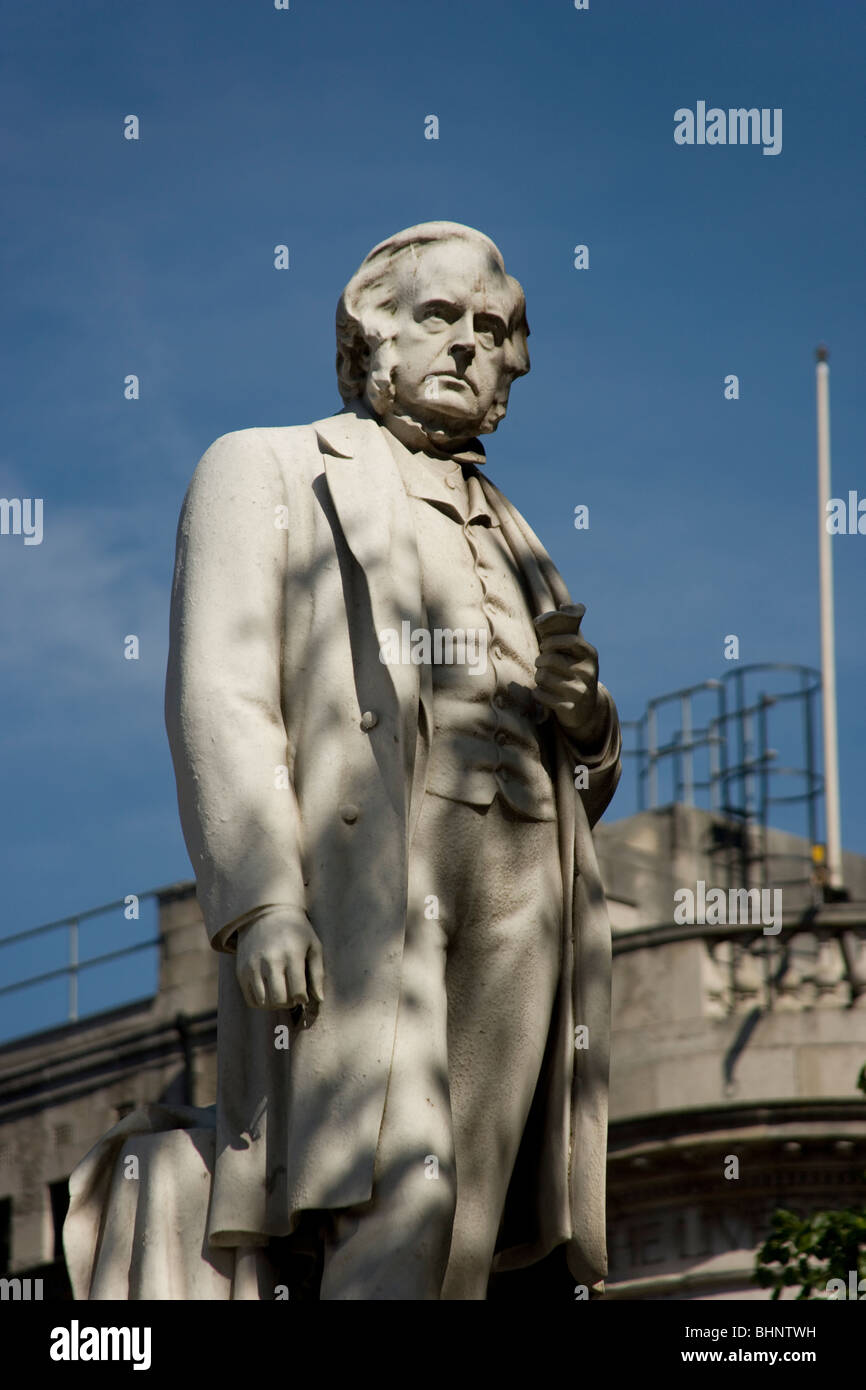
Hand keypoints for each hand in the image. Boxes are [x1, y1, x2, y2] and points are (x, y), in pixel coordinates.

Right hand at [235, 907, 324, 1011]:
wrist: (266, 914)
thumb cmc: (296, 932)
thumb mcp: (313, 946)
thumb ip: (318, 973)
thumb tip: (319, 999)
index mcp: (292, 955)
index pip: (298, 992)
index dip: (302, 998)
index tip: (303, 993)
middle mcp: (271, 961)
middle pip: (280, 1000)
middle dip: (289, 1003)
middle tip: (292, 994)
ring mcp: (253, 966)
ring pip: (264, 1002)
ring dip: (275, 1004)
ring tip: (280, 992)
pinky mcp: (241, 971)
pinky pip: (251, 1000)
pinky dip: (261, 1002)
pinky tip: (268, 991)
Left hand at [533, 629, 606, 745]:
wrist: (587, 708)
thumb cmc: (575, 672)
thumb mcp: (578, 653)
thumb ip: (569, 631)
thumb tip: (563, 605)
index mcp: (590, 655)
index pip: (571, 640)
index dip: (553, 641)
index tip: (544, 645)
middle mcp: (588, 672)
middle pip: (551, 660)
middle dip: (539, 661)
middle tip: (540, 664)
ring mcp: (580, 690)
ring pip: (543, 677)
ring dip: (538, 677)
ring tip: (542, 678)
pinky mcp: (570, 707)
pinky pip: (541, 695)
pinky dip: (537, 693)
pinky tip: (542, 692)